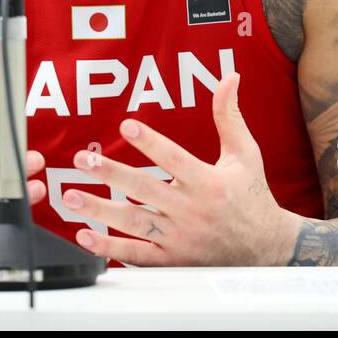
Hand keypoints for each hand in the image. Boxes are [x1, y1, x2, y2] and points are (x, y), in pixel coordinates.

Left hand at [63, 72, 296, 266]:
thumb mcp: (245, 154)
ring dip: (99, 211)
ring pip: (134, 223)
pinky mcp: (173, 260)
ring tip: (70, 197)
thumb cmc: (252, 196)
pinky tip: (85, 237)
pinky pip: (137, 255)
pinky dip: (109, 248)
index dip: (150, 142)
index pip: (174, 159)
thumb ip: (230, 117)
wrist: (267, 250)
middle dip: (110, 174)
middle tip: (81, 160)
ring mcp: (180, 238)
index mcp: (208, 183)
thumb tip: (230, 78)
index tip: (126, 126)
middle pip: (145, 190)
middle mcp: (191, 211)